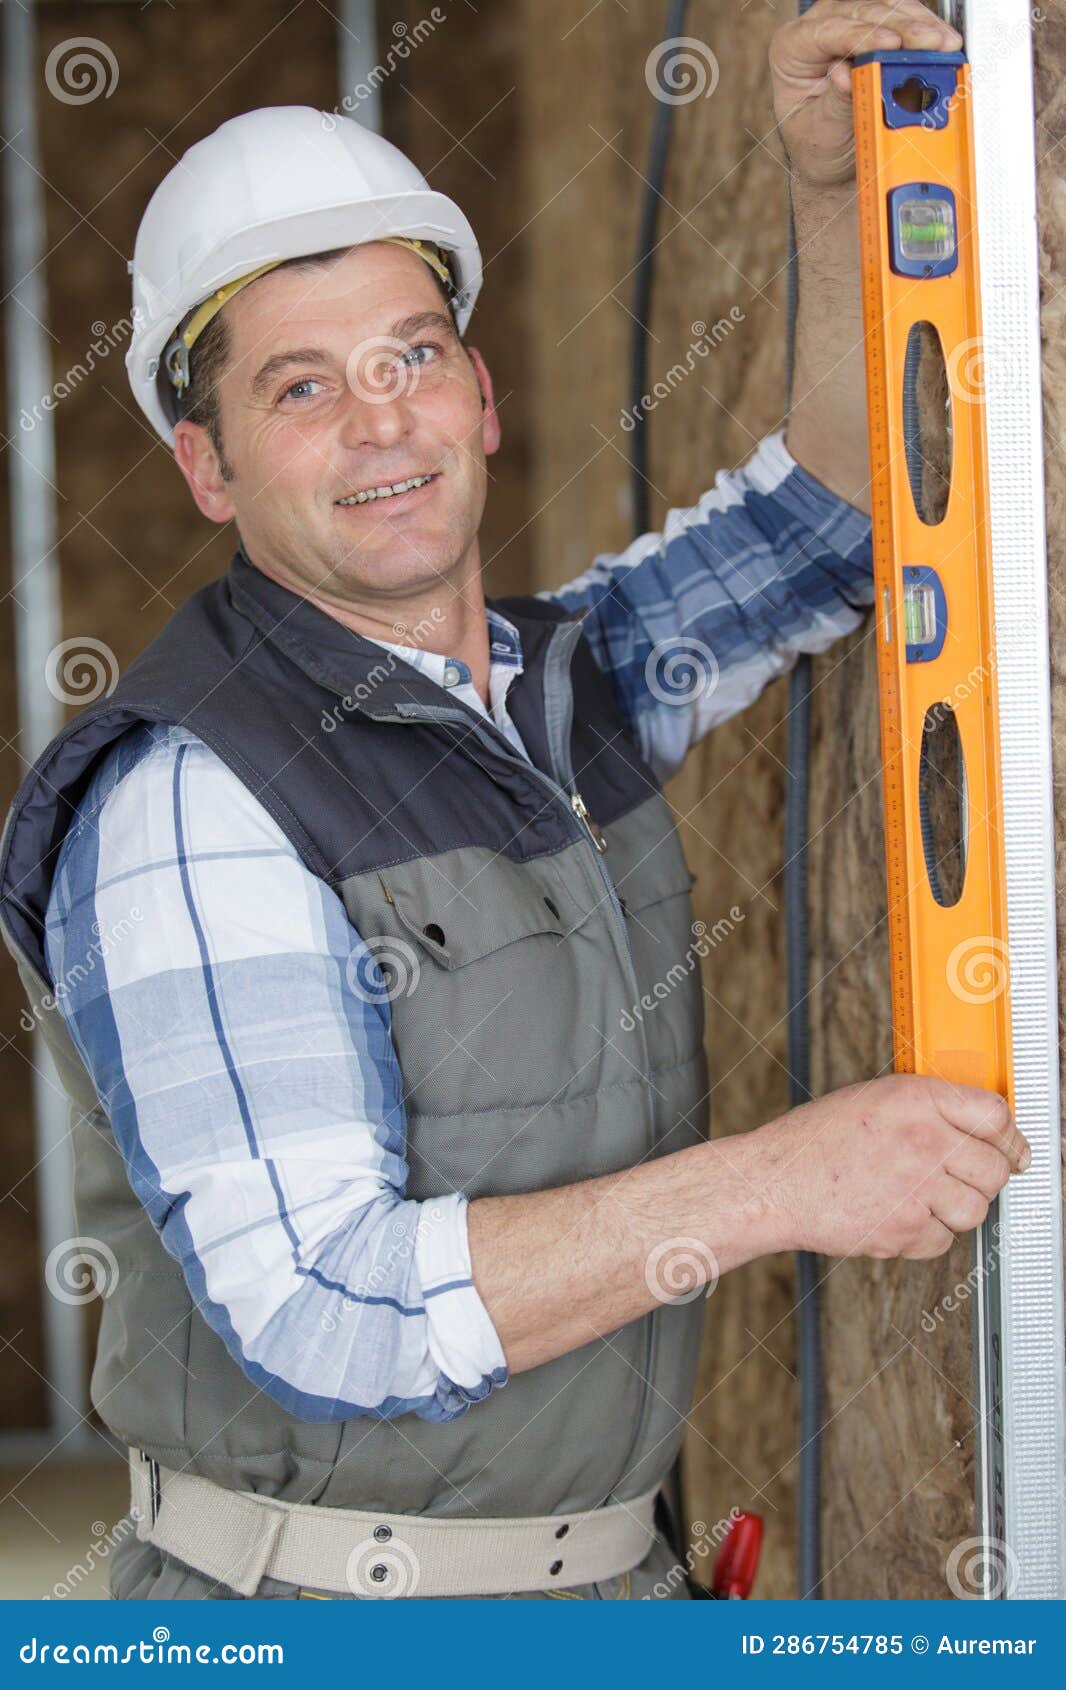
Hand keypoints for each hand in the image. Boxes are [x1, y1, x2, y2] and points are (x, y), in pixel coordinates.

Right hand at [750, 1073, 1029, 1259]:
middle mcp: (923, 1141)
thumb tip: (976, 1126)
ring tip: (926, 1196)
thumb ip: (928, 1107)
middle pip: (995, 1168)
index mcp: (916, 1099)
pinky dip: (928, 1234)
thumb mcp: (874, 1099)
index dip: (1009, 1136)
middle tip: (965, 1177)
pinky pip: (944, 1240)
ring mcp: (917, 1189)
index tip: (1011, 1148)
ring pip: (975, 1209)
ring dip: (957, 1207)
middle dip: (985, 1176)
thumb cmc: (815, 1142)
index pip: (996, 1116)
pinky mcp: (905, 1230)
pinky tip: (901, 1214)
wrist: (775, 1184)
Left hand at [770, 0, 962, 189]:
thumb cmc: (819, 143)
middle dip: (902, 27)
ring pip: (886, 6)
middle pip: (862, 12)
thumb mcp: (822, 132)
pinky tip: (942, 40)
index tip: (891, 45)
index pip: (827, 32)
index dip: (862, 35)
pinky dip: (924, 27)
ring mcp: (847, 21)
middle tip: (930, 42)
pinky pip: (902, 15)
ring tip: (944, 43)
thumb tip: (849, 77)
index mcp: (791, 49)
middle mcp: (818, 27)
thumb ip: (837, 105)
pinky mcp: (875, 25)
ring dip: (919, 23)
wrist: (834, 154)